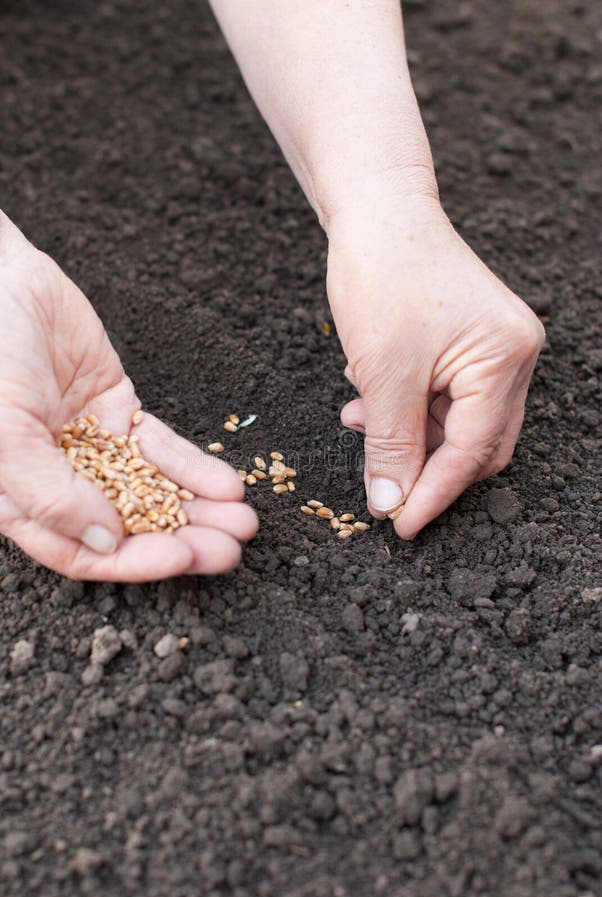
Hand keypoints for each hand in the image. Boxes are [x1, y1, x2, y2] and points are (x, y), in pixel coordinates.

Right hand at [0, 211, 256, 579]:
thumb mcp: (6, 432)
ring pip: (151, 491)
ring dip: (199, 510)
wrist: (0, 279)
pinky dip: (194, 467)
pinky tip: (227, 484)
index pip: (80, 551)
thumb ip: (49, 494)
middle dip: (181, 541)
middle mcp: (58, 481)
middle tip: (229, 551)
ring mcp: (91, 447)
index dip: (132, 562)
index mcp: (19, 499)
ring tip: (243, 522)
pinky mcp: (117, 411)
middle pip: (126, 528)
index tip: (182, 560)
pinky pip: (161, 447)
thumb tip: (105, 544)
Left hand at [326, 196, 545, 538]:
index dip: (434, 493)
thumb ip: (389, 445)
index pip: (473, 450)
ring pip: (456, 423)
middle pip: (476, 444)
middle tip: (380, 483)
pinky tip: (369, 399)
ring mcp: (494, 348)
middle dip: (425, 467)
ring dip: (408, 435)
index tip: (399, 526)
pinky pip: (446, 397)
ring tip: (359, 419)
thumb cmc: (382, 275)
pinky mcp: (471, 343)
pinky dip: (409, 409)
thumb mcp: (382, 372)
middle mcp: (512, 355)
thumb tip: (389, 504)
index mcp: (504, 358)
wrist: (377, 210)